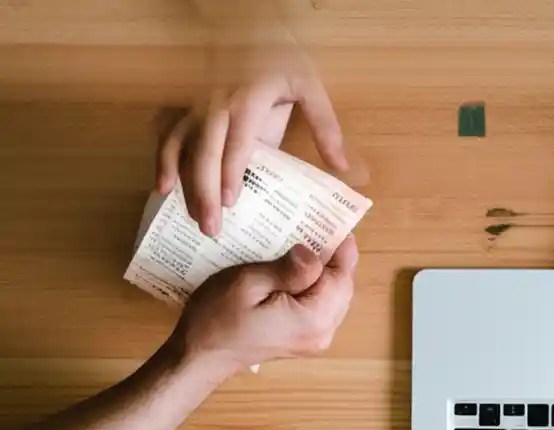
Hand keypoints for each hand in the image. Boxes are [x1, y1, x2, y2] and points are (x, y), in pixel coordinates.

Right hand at [155, 65, 348, 236]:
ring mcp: (195, 102)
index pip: (237, 143)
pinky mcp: (185, 102)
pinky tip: (161, 184)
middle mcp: (216, 103)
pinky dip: (161, 156)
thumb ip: (326, 127)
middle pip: (204, 151)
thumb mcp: (310, 88)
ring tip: (179, 209)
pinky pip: (167, 130)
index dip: (230, 172)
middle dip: (202, 190)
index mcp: (249, 100)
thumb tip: (343, 167)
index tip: (229, 203)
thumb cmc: (282, 62)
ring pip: (178, 142)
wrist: (251, 29)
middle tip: (209, 226)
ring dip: (175, 176)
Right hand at [165, 237, 358, 377]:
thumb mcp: (248, 284)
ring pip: (334, 297)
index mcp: (314, 318)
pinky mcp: (304, 339)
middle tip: (317, 227)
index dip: (341, 248)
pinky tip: (298, 270)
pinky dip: (314, 286)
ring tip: (307, 244)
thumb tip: (313, 253)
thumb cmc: (217, 318)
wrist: (201, 356)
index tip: (333, 220)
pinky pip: (321, 307)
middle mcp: (323, 332)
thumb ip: (287, 269)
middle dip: (334, 258)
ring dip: (324, 271)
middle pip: (342, 287)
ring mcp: (315, 339)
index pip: (342, 277)